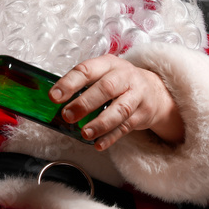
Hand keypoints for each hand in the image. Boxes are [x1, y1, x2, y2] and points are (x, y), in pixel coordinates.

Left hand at [49, 55, 183, 149]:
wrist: (154, 90)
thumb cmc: (119, 82)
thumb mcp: (103, 74)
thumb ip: (84, 84)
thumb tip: (57, 102)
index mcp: (108, 64)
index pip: (86, 70)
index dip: (69, 83)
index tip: (54, 97)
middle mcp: (124, 76)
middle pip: (106, 88)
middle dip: (85, 103)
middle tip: (68, 115)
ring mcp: (136, 95)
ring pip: (119, 110)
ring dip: (100, 123)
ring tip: (85, 133)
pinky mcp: (143, 113)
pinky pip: (126, 126)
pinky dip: (111, 137)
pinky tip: (99, 144)